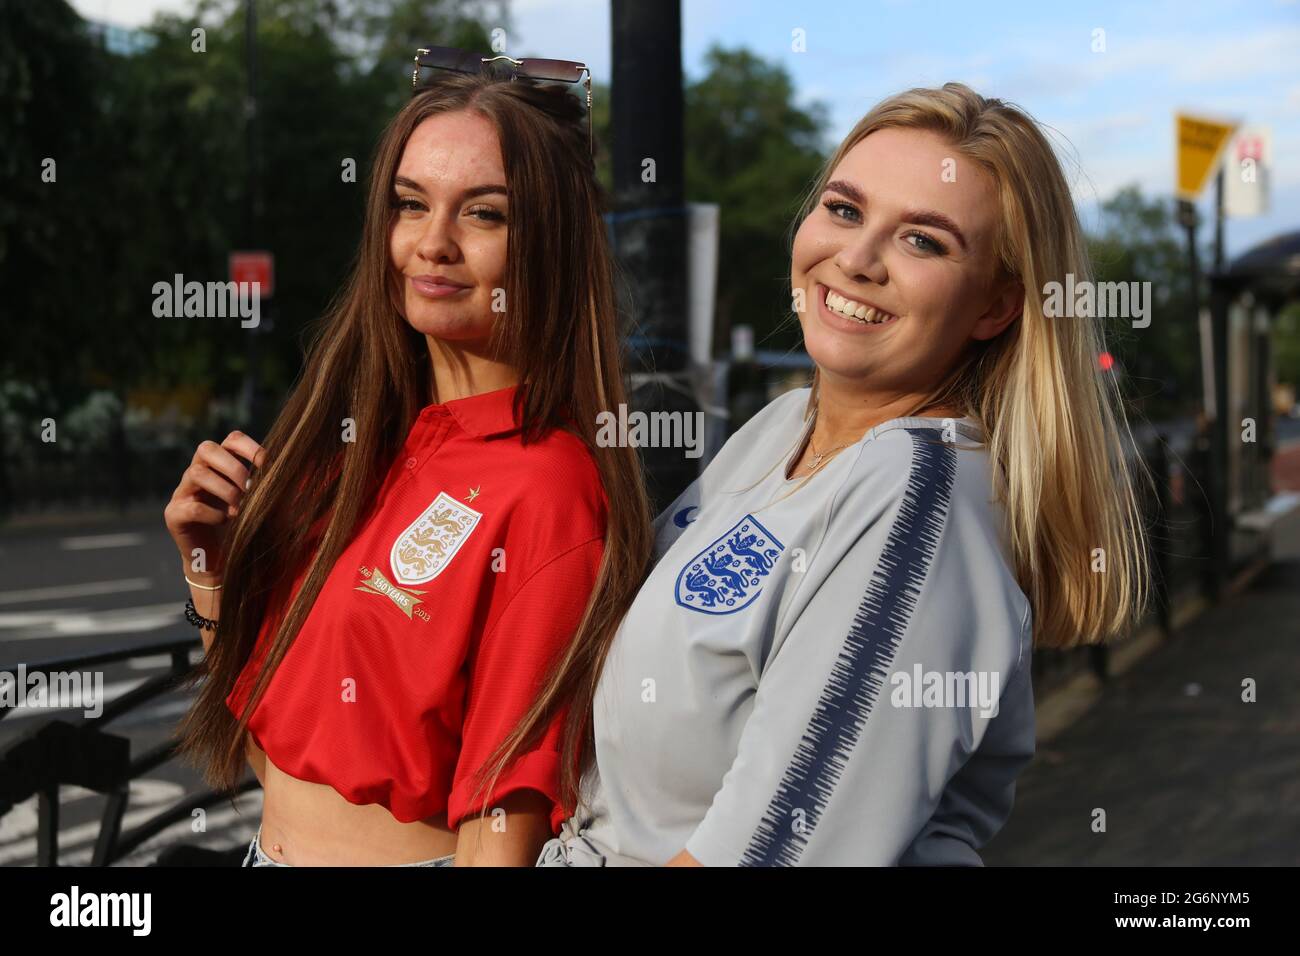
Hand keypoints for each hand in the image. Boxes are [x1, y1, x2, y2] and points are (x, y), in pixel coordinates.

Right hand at [164, 431, 266, 580]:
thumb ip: (270, 486)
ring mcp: (183, 492)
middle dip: (233, 467)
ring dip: (225, 491)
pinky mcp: (174, 515)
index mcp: (221, 464)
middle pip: (206, 448)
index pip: (231, 439)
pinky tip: (225, 522)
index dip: (249, 447)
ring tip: (239, 510)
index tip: (267, 465)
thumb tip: (289, 470)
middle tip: (250, 489)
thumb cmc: (245, 526)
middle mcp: (198, 472)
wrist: (222, 560)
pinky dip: (214, 515)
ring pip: (196, 473)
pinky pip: (191, 507)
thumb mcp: (261, 504)